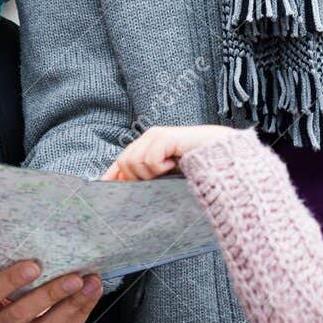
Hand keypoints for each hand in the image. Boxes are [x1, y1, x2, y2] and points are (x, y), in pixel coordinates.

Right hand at [0, 260, 101, 322]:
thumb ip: (5, 269)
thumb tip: (41, 244)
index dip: (11, 280)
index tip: (34, 265)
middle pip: (20, 315)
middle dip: (50, 294)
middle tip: (75, 277)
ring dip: (72, 306)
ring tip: (91, 285)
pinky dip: (78, 317)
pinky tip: (89, 298)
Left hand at [103, 125, 237, 180]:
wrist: (220, 153)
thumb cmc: (196, 164)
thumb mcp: (168, 173)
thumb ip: (149, 176)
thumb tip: (127, 186)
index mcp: (147, 144)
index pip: (121, 159)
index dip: (111, 174)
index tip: (101, 187)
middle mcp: (148, 136)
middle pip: (124, 163)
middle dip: (136, 177)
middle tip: (158, 177)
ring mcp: (156, 135)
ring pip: (134, 163)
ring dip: (151, 173)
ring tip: (168, 169)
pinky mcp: (164, 137)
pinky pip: (150, 161)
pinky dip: (161, 167)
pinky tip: (174, 163)